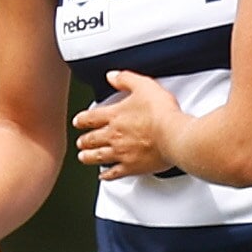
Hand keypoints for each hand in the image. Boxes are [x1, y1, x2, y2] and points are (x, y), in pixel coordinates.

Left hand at [72, 71, 186, 179]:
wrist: (174, 135)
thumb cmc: (161, 112)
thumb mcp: (144, 85)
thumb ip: (125, 79)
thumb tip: (112, 75)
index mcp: (115, 116)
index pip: (91, 118)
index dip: (82, 120)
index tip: (78, 121)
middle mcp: (114, 136)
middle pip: (92, 139)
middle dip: (83, 140)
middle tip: (80, 142)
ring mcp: (122, 153)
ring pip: (98, 157)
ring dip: (88, 157)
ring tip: (83, 157)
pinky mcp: (132, 167)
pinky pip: (114, 173)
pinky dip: (106, 176)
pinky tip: (104, 176)